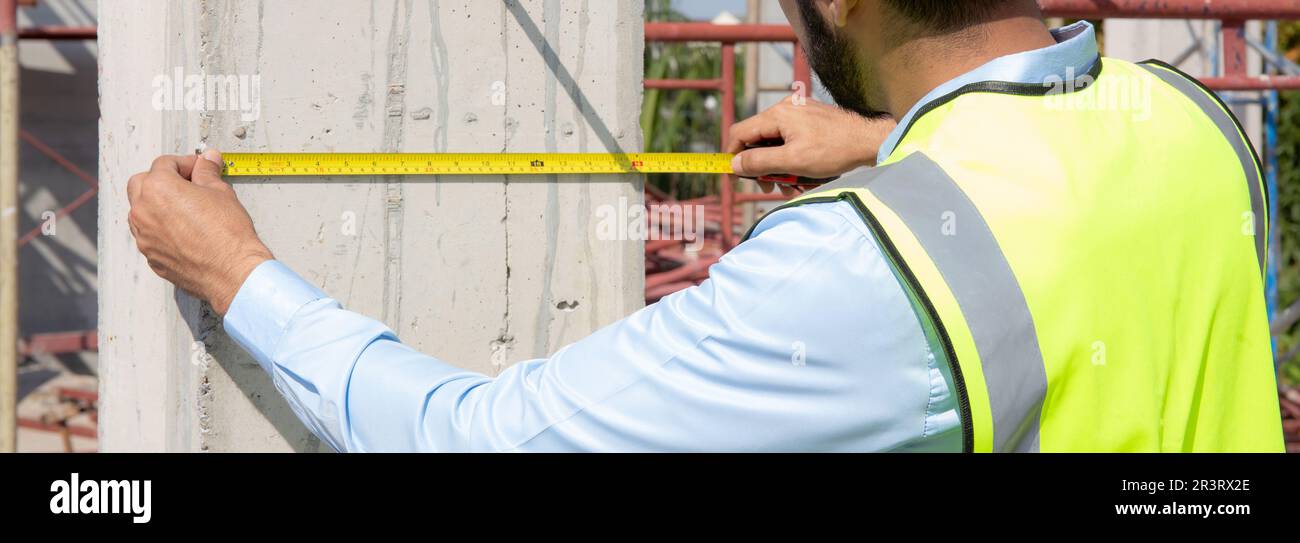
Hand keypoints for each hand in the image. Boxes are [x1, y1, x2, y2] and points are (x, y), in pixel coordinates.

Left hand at [127, 149, 273, 315]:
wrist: (232, 272)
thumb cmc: (228, 235)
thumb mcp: (221, 193)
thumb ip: (207, 173)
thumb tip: (208, 161)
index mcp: (158, 188)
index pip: (164, 164)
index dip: (185, 163)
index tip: (198, 169)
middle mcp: (143, 211)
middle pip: (141, 183)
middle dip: (161, 180)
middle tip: (187, 185)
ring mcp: (144, 236)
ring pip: (141, 210)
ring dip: (157, 205)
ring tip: (186, 210)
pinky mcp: (150, 256)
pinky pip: (149, 234)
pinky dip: (161, 228)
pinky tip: (185, 231)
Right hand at [726, 96, 895, 195]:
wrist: (871, 141)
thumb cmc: (835, 150)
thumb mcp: (793, 161)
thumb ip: (760, 162)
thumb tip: (734, 164)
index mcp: (778, 114)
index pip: (740, 132)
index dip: (733, 156)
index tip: (734, 177)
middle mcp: (785, 108)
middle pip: (757, 139)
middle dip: (761, 166)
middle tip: (770, 187)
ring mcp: (799, 113)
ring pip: (775, 143)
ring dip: (778, 167)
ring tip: (791, 186)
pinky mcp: (810, 120)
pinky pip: (790, 140)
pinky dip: (791, 159)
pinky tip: (803, 175)